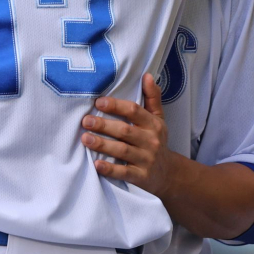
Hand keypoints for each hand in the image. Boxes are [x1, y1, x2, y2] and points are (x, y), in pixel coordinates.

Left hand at [81, 74, 180, 196]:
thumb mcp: (158, 119)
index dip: (116, 105)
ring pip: (122, 150)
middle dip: (104, 125)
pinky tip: (97, 164)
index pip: (134, 111)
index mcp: (153, 124)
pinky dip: (110, 168)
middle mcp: (151, 141)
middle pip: (125, 130)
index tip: (98, 102)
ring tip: (85, 138)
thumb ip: (152, 98)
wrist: (168, 174)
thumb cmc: (156, 141)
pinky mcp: (141, 177)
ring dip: (102, 144)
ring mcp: (146, 160)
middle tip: (86, 120)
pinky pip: (124, 172)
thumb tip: (147, 75)